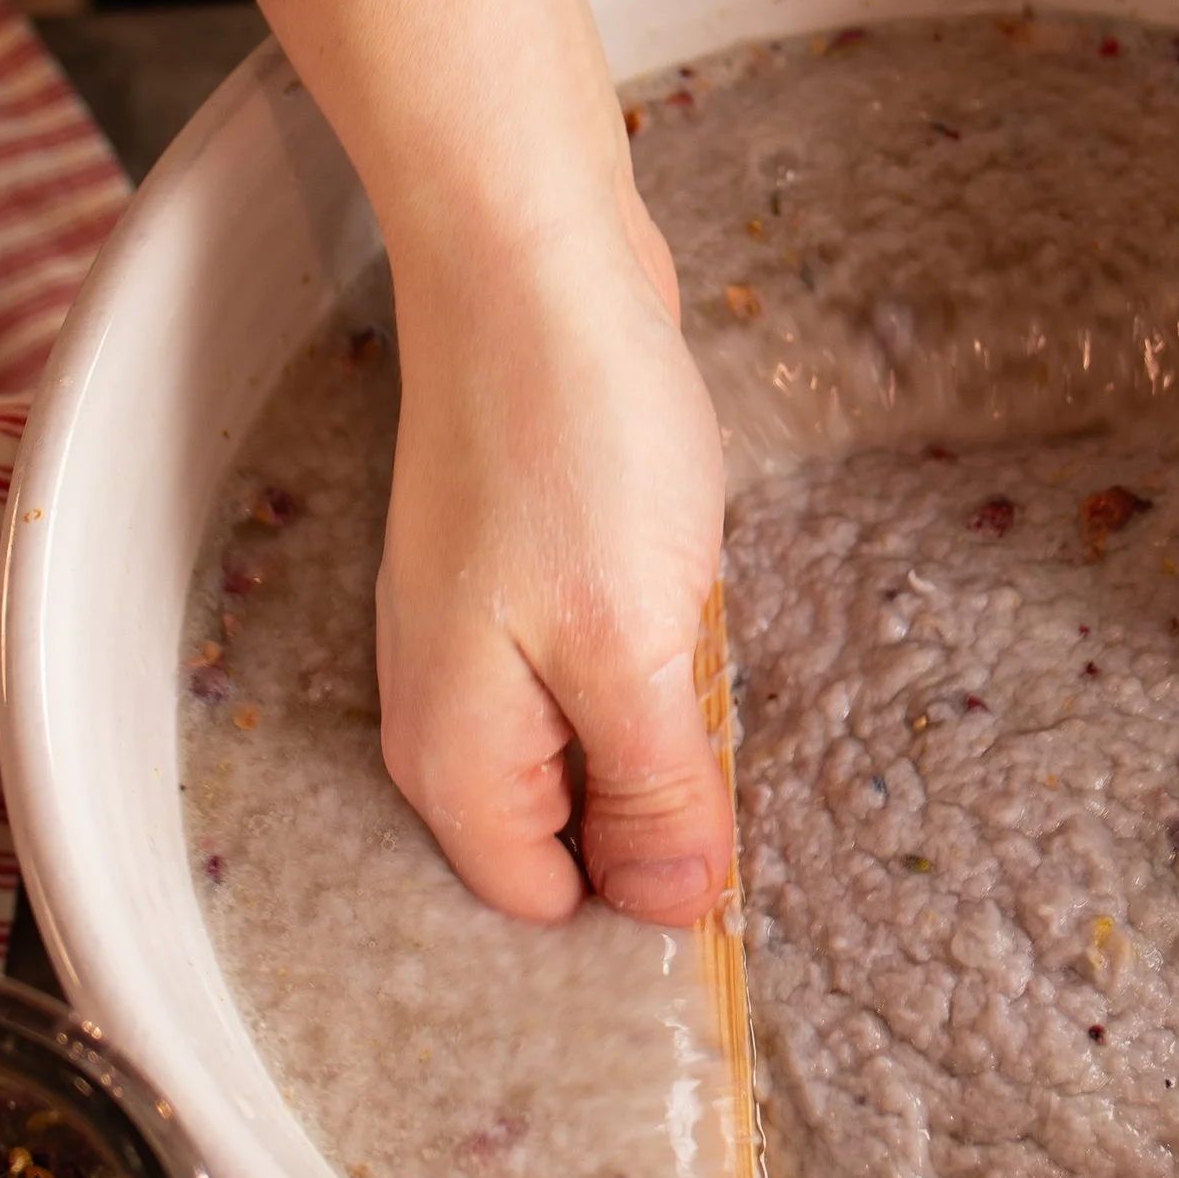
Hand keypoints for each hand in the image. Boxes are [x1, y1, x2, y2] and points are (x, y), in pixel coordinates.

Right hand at [251, 0, 733, 926]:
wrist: (531, 268)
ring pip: (588, 751)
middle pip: (565, 838)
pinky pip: (593, 677)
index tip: (731, 857)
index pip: (545, 907)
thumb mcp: (635, 644)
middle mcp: (447, 716)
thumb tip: (674, 909)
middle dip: (656, 817)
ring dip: (662, 732)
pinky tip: (686, 608)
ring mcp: (479, 646)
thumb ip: (655, 788)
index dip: (643, 900)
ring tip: (705, 656)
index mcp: (456, 758)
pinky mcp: (523, 585)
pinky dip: (650, 663)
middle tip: (728, 739)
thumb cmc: (572, 442)